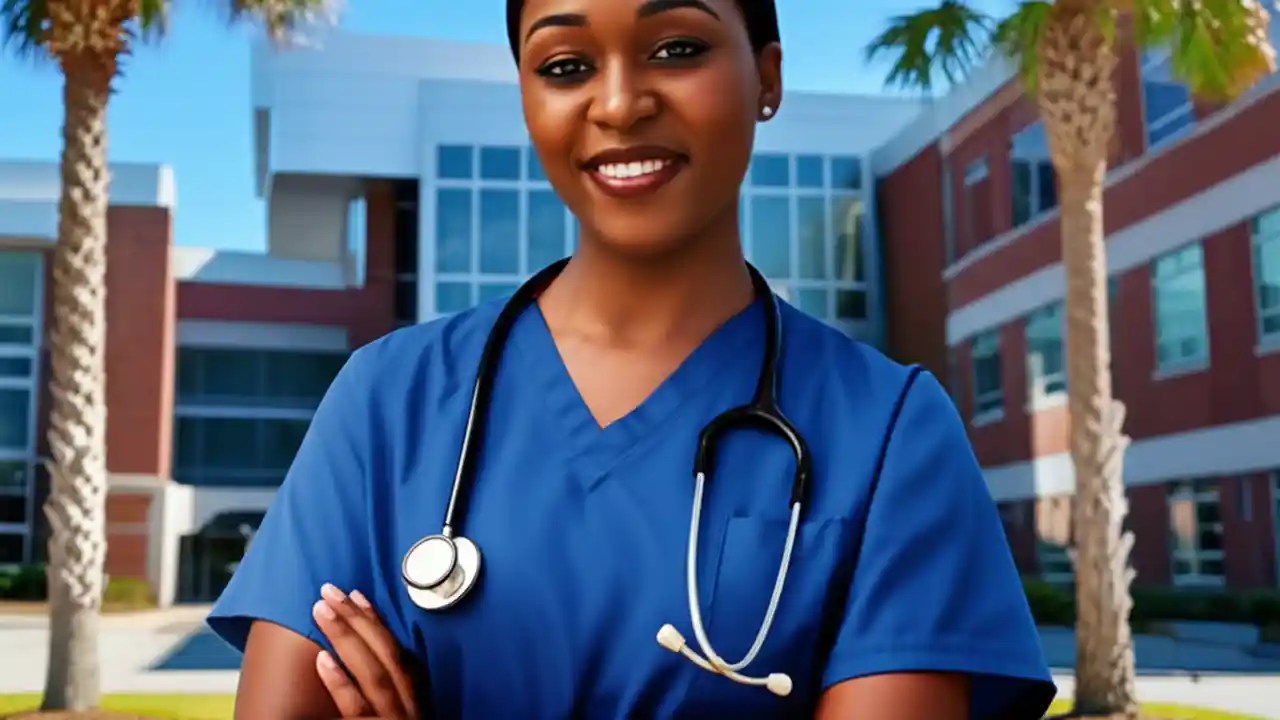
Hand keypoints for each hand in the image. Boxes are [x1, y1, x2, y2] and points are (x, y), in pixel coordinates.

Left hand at [312, 583, 418, 719]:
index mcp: (415, 701)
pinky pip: (357, 707)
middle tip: (330, 591)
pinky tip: (322, 659)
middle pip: (388, 656)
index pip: (399, 653)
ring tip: (321, 611)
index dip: (378, 622)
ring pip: (374, 674)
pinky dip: (340, 682)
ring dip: (347, 638)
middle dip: (360, 620)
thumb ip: (388, 693)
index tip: (356, 595)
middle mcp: (410, 708)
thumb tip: (363, 656)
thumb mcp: (398, 712)